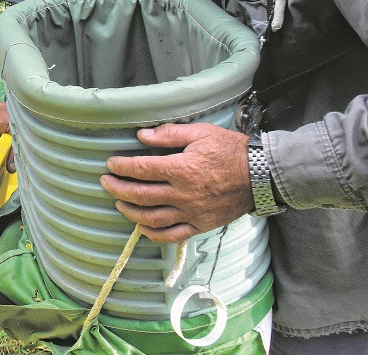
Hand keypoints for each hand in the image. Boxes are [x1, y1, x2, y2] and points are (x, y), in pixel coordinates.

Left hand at [99, 123, 251, 242]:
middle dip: (118, 188)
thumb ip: (169, 134)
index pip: (141, 169)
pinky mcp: (201, 225)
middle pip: (141, 195)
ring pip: (152, 218)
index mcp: (182, 169)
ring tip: (119, 203)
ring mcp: (192, 212)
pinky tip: (142, 228)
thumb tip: (141, 135)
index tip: (110, 164)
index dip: (121, 167)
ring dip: (131, 211)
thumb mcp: (201, 133)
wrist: (262, 176)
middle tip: (105, 182)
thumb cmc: (231, 150)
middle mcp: (183, 194)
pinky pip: (173, 235)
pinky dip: (154, 234)